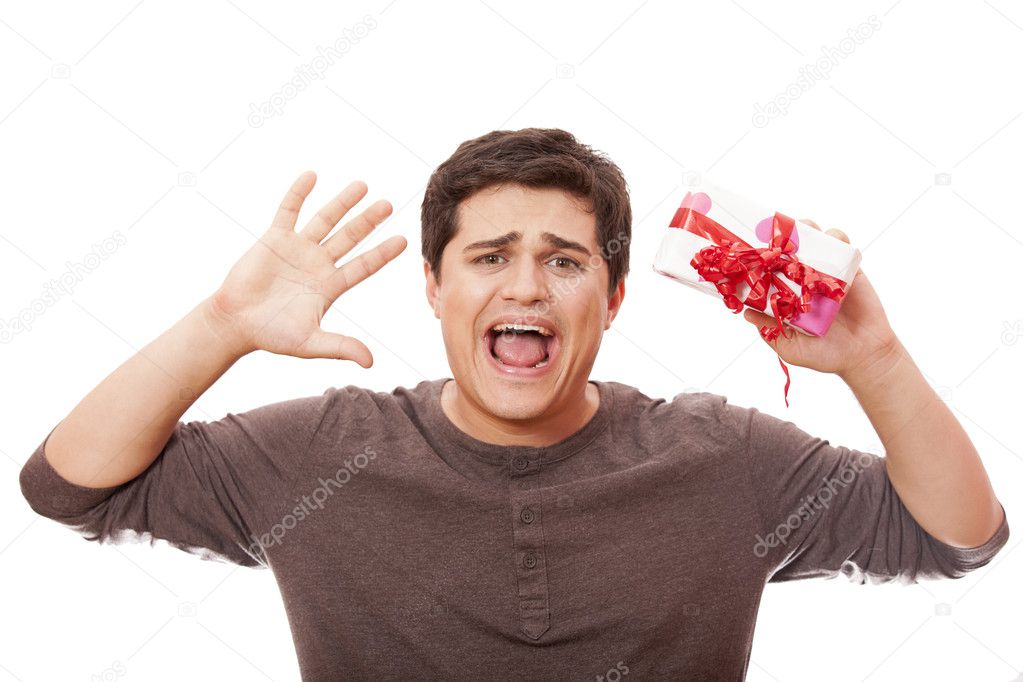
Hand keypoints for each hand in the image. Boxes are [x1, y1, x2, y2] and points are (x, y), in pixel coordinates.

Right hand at [203, 171, 406, 364]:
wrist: (235, 322)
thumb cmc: (272, 335)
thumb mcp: (310, 343)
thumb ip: (340, 347)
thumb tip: (370, 363)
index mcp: (330, 286)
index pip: (363, 266)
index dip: (382, 254)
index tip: (403, 241)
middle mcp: (318, 263)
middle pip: (350, 237)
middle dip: (368, 221)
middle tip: (389, 204)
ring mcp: (298, 248)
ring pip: (325, 220)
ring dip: (342, 202)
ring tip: (363, 185)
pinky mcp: (274, 239)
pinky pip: (288, 211)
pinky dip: (299, 193)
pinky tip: (312, 176)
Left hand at [741, 220, 900, 379]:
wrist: (863, 357)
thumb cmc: (824, 355)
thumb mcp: (789, 346)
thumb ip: (768, 329)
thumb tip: (745, 313)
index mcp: (787, 294)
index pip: (770, 268)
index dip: (761, 254)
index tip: (752, 241)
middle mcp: (804, 280)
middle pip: (792, 246)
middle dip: (783, 233)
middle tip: (779, 233)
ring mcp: (827, 273)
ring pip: (817, 240)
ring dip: (810, 231)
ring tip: (804, 234)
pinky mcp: (851, 271)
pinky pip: (844, 247)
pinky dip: (838, 239)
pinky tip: (831, 243)